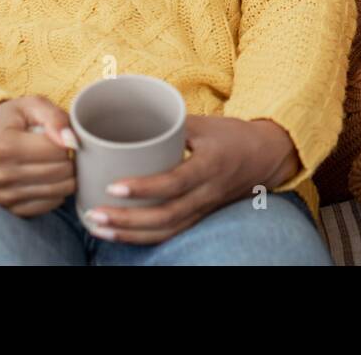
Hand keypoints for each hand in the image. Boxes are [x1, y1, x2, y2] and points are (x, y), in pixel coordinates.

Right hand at [0, 96, 78, 217]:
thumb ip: (55, 118)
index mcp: (3, 145)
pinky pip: (47, 205)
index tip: (61, 136)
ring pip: (58, 191)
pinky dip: (56, 192)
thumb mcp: (33, 105)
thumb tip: (70, 142)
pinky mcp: (9, 206)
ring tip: (58, 163)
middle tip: (63, 150)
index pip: (57, 150)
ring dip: (67, 177)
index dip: (67, 141)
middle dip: (69, 159)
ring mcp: (2, 193)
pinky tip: (50, 179)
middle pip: (59, 172)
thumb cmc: (13, 118)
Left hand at [81, 115, 294, 244]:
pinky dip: (142, 237)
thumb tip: (129, 123)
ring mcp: (204, 209)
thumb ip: (171, 126)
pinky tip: (118, 234)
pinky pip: (171, 234)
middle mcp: (207, 193)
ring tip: (97, 228)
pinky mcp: (200, 217)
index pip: (174, 182)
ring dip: (129, 233)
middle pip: (165, 215)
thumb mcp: (206, 124)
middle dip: (127, 219)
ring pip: (166, 231)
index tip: (113, 186)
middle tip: (94, 214)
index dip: (143, 188)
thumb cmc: (233, 136)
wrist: (266, 157)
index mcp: (210, 166)